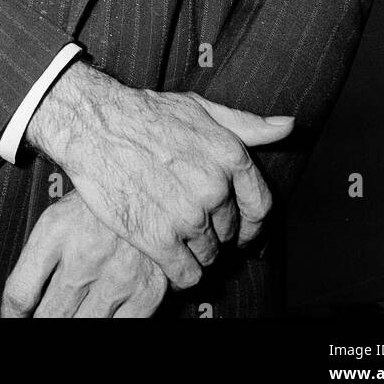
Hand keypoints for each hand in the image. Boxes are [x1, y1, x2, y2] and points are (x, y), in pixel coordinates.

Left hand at [0, 190, 166, 317]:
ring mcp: (117, 276)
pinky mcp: (147, 291)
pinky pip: (119, 329)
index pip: (20, 293)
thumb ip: (41, 252)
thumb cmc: (107, 195)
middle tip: (46, 315)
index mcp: (57, 229)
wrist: (155, 178)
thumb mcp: (64, 210)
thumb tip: (24, 297)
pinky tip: (101, 316)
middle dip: (41, 321)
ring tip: (72, 313)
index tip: (15, 317)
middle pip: (47, 317)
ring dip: (72, 324)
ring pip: (80, 327)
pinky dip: (107, 327)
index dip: (12, 315)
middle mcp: (85, 255)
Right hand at [25, 64, 293, 290]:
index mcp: (230, 156)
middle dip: (218, 233)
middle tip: (197, 227)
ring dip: (198, 253)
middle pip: (231, 231)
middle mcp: (214, 188)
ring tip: (179, 239)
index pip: (261, 206)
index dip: (255, 224)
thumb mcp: (200, 109)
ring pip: (209, 255)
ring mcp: (187, 215)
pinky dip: (181, 273)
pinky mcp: (157, 237)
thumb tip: (288, 127)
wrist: (94, 123)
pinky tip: (169, 258)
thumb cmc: (146, 113)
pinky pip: (186, 274)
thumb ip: (247, 124)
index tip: (244, 232)